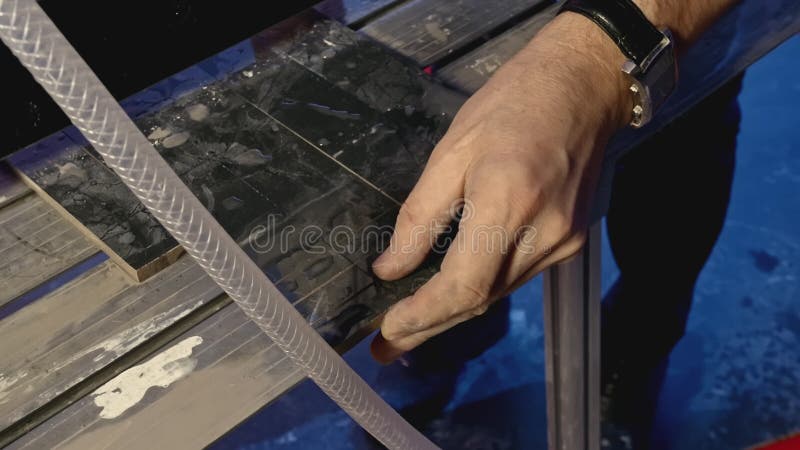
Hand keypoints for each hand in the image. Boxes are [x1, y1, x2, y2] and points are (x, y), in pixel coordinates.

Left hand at [370, 13, 632, 363]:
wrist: (583, 87)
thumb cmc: (509, 106)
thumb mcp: (451, 151)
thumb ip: (420, 216)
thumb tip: (391, 268)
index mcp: (507, 201)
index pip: (463, 285)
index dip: (422, 316)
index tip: (386, 333)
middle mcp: (542, 234)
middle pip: (480, 301)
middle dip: (429, 328)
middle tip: (387, 348)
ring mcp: (563, 241)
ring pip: (498, 294)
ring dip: (453, 312)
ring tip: (409, 325)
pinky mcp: (571, 242)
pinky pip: (516, 277)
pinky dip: (480, 289)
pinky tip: (452, 291)